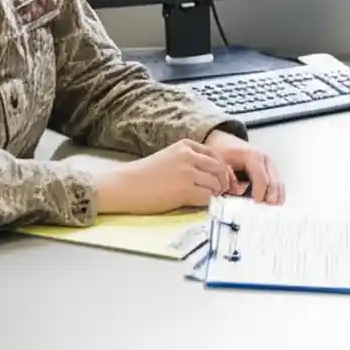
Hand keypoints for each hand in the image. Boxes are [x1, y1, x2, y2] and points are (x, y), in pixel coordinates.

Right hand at [93, 139, 234, 212]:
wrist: (125, 185)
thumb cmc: (144, 175)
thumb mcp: (170, 158)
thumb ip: (190, 161)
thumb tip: (214, 175)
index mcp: (186, 145)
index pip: (216, 156)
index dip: (222, 170)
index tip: (222, 181)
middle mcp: (189, 156)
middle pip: (220, 169)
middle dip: (224, 183)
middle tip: (221, 193)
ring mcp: (187, 172)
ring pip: (216, 184)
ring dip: (215, 194)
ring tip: (208, 199)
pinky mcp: (184, 189)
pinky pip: (207, 197)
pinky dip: (208, 202)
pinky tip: (199, 203)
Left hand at [204, 129, 283, 204]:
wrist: (225, 142)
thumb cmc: (223, 152)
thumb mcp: (220, 162)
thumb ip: (227, 177)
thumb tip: (238, 191)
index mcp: (253, 156)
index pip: (261, 177)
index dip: (260, 191)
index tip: (257, 203)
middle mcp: (265, 160)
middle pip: (273, 181)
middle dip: (270, 197)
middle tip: (266, 211)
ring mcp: (269, 165)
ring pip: (278, 183)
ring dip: (276, 197)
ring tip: (271, 211)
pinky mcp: (270, 171)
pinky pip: (277, 184)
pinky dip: (276, 194)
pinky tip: (273, 205)